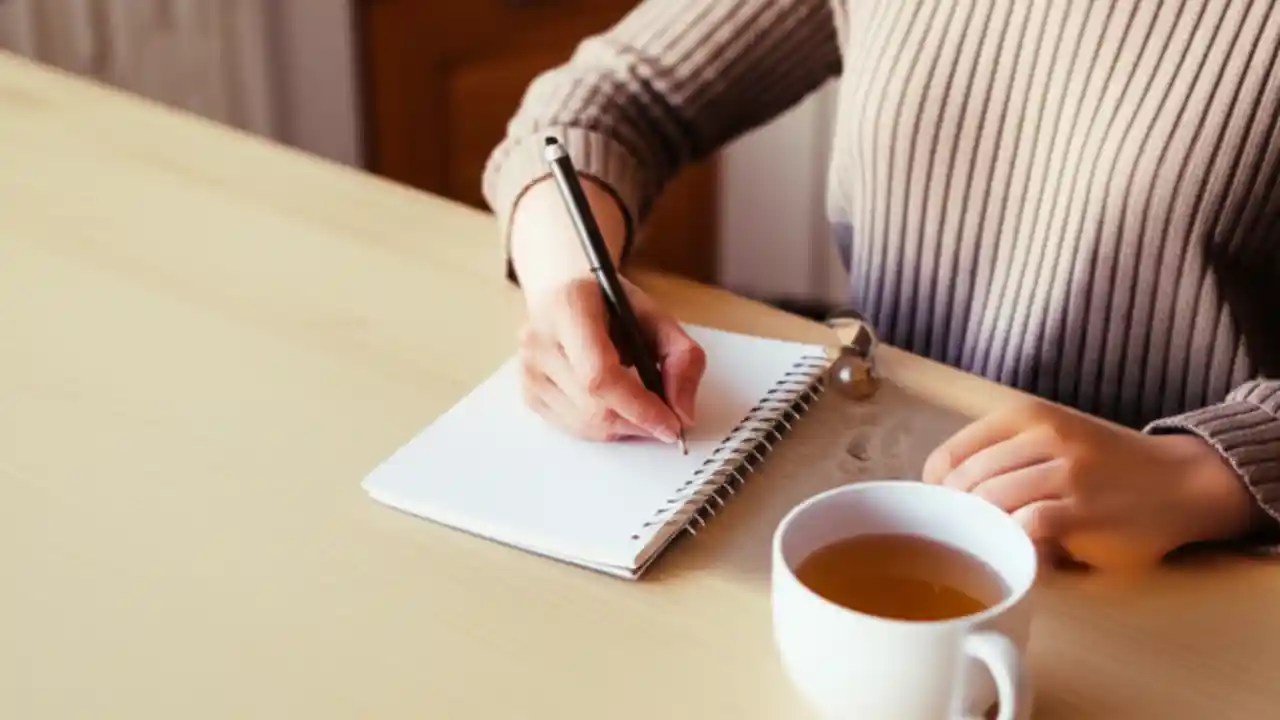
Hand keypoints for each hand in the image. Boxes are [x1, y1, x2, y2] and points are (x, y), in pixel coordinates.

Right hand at [518, 276, 703, 441]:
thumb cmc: (608, 301)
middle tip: (667, 421)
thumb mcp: (655, 315)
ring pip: (584, 425)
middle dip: (638, 423)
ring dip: (623, 427)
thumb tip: (683, 413)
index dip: (639, 407)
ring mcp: (529, 369)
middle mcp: (539, 340)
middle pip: (593, 407)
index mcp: (570, 308)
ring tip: (641, 408)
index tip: (672, 424)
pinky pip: (572, 428)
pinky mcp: (527, 391)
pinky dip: (602, 427)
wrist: (560, 286)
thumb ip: (681, 358)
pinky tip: (614, 406)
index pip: (600, 375)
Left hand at [922, 398, 1257, 568]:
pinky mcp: (1083, 509)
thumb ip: (1000, 457)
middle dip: (955, 517)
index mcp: (1024, 416)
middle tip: (963, 538)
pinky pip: (1027, 525)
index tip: (942, 513)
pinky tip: (1021, 551)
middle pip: (965, 483)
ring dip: (983, 531)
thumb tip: (940, 495)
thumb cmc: (1105, 466)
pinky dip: (1015, 542)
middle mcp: (1043, 436)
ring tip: (991, 546)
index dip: (935, 492)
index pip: (949, 455)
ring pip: (991, 502)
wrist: (1181, 481)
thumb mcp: (1049, 440)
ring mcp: (1064, 472)